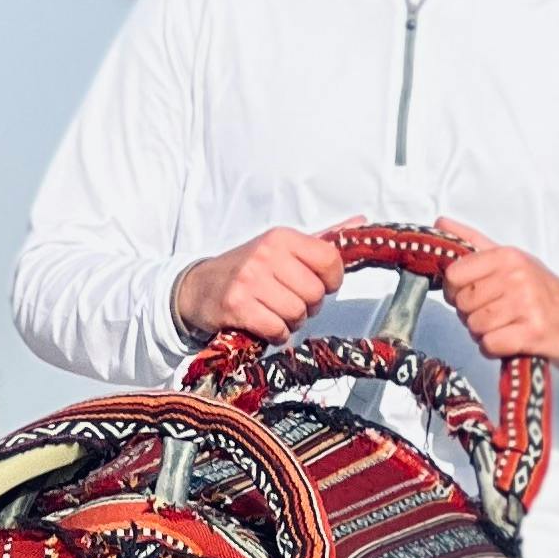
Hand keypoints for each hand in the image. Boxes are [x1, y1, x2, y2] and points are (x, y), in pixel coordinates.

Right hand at [174, 220, 363, 344]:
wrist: (197, 288)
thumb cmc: (246, 270)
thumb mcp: (281, 248)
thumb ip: (322, 239)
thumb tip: (361, 222)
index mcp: (281, 237)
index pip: (330, 259)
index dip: (331, 281)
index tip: (318, 285)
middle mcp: (266, 254)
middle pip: (316, 293)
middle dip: (308, 306)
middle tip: (288, 302)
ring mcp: (250, 279)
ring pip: (298, 314)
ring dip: (290, 322)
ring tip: (273, 313)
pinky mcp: (237, 306)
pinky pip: (277, 330)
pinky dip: (275, 335)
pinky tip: (263, 326)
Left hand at [434, 216, 558, 364]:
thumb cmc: (539, 288)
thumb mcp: (510, 258)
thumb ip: (472, 242)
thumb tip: (439, 222)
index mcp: (507, 256)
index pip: (454, 275)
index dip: (455, 290)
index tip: (470, 294)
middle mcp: (516, 277)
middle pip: (462, 304)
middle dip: (471, 314)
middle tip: (493, 313)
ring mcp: (526, 305)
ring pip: (474, 327)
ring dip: (483, 333)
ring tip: (503, 325)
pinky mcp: (532, 333)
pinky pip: (489, 345)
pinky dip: (493, 348)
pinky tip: (508, 340)